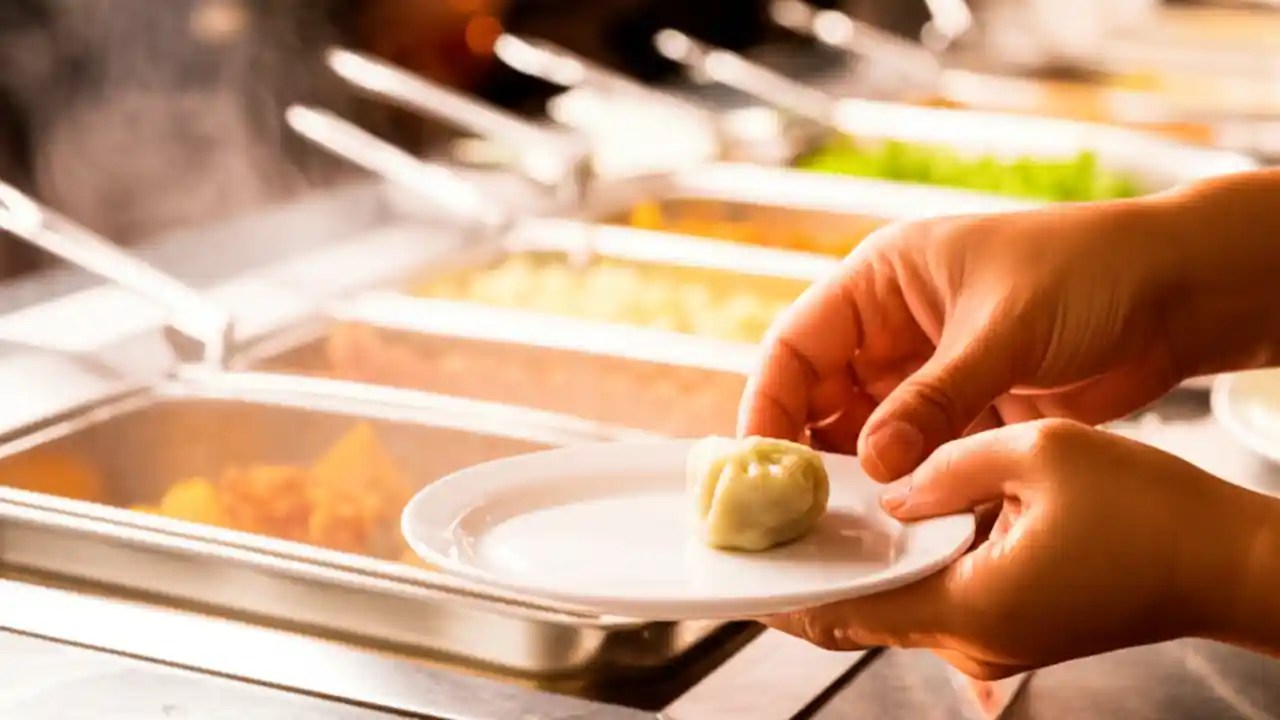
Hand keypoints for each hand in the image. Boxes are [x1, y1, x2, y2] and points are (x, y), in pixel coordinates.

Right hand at [738, 172, 1279, 480]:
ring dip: (859, 473)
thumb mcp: (1001, 332)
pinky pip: (918, 451)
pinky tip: (901, 518)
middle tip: (797, 508)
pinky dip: (908, 484)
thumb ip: (934, 399)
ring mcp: (930, 369)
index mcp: (883, 280)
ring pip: (867, 430)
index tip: (758, 459)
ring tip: (845, 523)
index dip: (770, 400)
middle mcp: (895, 326)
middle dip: (808, 448)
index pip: (799, 342)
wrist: (1178, 291)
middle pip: (823, 394)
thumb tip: (875, 464)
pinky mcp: (966, 407)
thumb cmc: (1088, 273)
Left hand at [765, 420, 1275, 678]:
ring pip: (894, 606)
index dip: (784, 588)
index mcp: (967, 607)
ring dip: (856, 566)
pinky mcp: (1012, 627)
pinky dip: (901, 566)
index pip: (843, 610)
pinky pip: (934, 599)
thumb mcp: (1037, 454)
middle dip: (811, 572)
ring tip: (817, 512)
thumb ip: (946, 465)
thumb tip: (890, 480)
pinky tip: (891, 521)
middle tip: (770, 522)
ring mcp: (991, 642)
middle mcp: (969, 640)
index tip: (741, 561)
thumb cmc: (1151, 513)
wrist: (1227, 563)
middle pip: (859, 614)